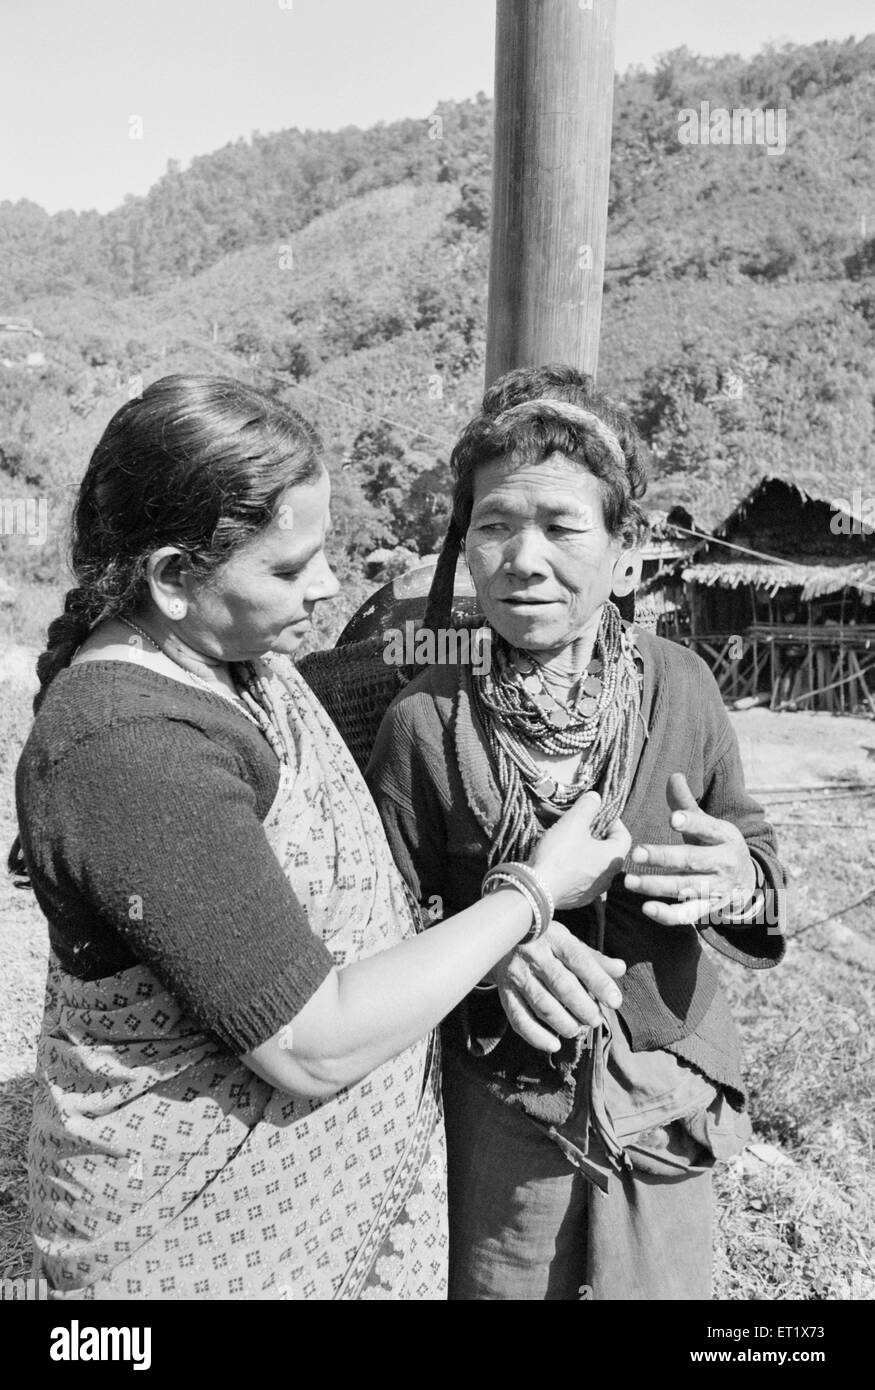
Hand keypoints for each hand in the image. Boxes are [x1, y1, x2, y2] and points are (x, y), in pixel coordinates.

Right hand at [490, 919, 626, 1053]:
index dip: (599, 982)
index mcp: (554, 938)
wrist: (500, 939)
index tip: (615, 1001)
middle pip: (562, 985)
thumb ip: (593, 958)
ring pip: (543, 1005)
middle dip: (584, 1008)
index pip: (580, 960)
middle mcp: (533, 955)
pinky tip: (554, 1044)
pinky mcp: (505, 992)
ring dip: (565, 1023)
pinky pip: (519, 1019)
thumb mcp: (568, 941)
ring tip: (579, 1029)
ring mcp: (517, 974)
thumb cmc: (544, 942)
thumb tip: (620, 969)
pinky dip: (536, 1036)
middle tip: (596, 1020)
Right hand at [530, 791, 630, 910]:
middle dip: (598, 837)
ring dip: (587, 854)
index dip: (613, 821)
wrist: (536, 889)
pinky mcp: (579, 900)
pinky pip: (583, 881)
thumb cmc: (558, 854)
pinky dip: (577, 870)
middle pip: (609, 852)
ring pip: (596, 867)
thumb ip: (588, 806)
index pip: (624, 835)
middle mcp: (609, 878)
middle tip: (582, 827)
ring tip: (570, 844)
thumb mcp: (573, 822)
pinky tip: (562, 864)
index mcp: (613, 859)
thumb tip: (596, 797)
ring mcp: (594, 892)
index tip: (598, 814)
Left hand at [623, 772, 756, 926]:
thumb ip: (687, 804)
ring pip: (687, 888)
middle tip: (637, 852)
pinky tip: (647, 909)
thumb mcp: (710, 824)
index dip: (691, 822)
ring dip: (657, 886)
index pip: (708, 827)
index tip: (672, 818)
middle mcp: (723, 862)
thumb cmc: (717, 846)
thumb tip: (673, 775)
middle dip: (664, 857)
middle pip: (692, 860)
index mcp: (724, 836)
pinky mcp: (709, 908)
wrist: (748, 882)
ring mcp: (717, 888)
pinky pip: (688, 915)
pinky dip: (668, 915)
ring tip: (630, 881)